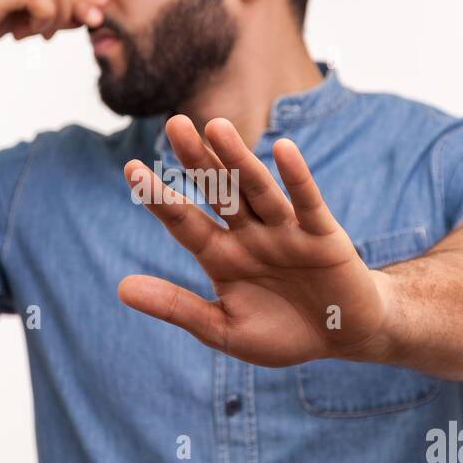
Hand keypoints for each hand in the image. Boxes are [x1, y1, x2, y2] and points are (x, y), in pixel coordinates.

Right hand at [0, 0, 104, 69]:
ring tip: (26, 34)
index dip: (65, 3)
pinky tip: (19, 34)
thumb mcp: (8, 15)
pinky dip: (43, 21)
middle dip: (62, 12)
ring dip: (53, 19)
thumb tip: (89, 14)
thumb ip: (45, 9)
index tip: (58, 28)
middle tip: (39, 35)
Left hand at [118, 115, 393, 367]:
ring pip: (257, 190)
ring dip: (239, 159)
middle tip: (175, 124)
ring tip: (217, 128)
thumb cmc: (281, 334)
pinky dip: (296, 177)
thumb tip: (121, 288)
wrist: (341, 337)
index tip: (130, 169)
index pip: (184, 221)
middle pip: (219, 191)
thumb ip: (177, 307)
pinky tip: (282, 150)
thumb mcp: (223, 330)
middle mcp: (249, 234)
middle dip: (198, 160)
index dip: (159, 197)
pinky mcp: (322, 235)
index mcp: (221, 255)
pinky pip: (307, 203)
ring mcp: (285, 231)